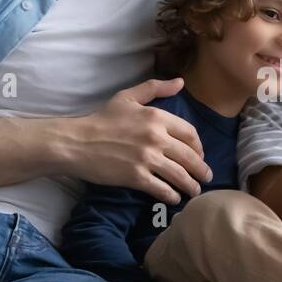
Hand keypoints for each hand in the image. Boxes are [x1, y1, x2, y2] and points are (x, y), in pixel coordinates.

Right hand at [56, 77, 211, 204]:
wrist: (76, 141)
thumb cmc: (101, 119)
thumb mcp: (128, 96)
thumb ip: (155, 88)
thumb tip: (180, 82)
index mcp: (157, 117)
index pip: (190, 134)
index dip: (199, 147)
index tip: (199, 155)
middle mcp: (156, 137)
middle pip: (190, 157)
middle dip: (201, 170)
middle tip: (205, 177)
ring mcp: (147, 159)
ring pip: (180, 175)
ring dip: (191, 186)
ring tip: (195, 191)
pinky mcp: (136, 177)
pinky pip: (162, 189)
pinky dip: (172, 196)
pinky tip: (174, 199)